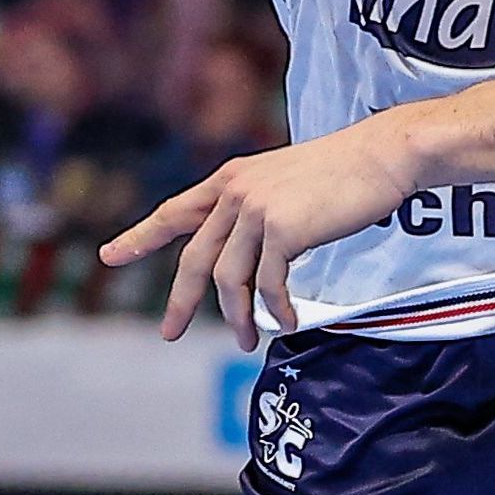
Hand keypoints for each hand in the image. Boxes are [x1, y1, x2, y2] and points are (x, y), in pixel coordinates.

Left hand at [99, 122, 419, 349]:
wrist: (384, 155)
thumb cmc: (347, 170)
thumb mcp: (287, 182)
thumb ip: (259, 210)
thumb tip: (252, 258)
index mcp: (232, 178)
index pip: (176, 211)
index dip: (140, 235)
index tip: (111, 255)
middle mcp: (236, 192)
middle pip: (195, 258)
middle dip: (181, 301)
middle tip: (169, 332)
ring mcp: (256, 209)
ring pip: (229, 278)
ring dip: (237, 315)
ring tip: (246, 339)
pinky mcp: (283, 229)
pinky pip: (268, 284)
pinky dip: (275, 309)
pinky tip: (286, 322)